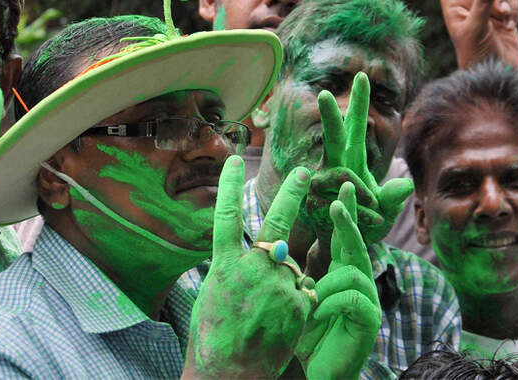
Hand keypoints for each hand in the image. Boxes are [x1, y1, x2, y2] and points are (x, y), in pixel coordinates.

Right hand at [184, 157, 314, 378]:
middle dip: (292, 193)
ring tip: (265, 310)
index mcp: (225, 266)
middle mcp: (253, 270)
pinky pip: (301, 293)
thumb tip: (249, 259)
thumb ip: (234, 271)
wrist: (231, 374)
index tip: (235, 159)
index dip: (230, 185)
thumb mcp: (213, 295)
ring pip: (291, 268)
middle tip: (305, 172)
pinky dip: (293, 303)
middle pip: (276, 222)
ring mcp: (278, 286)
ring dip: (283, 281)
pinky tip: (278, 324)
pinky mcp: (298, 305)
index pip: (226, 215)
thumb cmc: (213, 339)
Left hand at [297, 183, 381, 379]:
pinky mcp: (369, 320)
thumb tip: (279, 245)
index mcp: (338, 273)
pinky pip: (353, 299)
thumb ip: (296, 274)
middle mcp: (357, 281)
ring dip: (328, 282)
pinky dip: (331, 303)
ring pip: (353, 271)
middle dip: (349, 219)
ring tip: (310, 299)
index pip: (342, 237)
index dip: (344, 212)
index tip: (342, 186)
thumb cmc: (304, 335)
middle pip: (356, 243)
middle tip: (341, 197)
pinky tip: (317, 312)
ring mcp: (367, 300)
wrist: (318, 372)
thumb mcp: (296, 299)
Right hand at [304, 72, 412, 244]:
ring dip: (365, 195)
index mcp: (352, 158)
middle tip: (323, 94)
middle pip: (333, 135)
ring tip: (376, 213)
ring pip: (341, 175)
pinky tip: (369, 221)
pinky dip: (360, 211)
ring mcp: (321, 181)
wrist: (338, 247)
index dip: (359, 101)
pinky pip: (338, 199)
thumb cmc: (362, 223)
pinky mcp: (312, 198)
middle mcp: (334, 164)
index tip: (363, 75)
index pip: (355, 126)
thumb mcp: (385, 211)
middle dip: (329, 115)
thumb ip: (393, 197)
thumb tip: (407, 184)